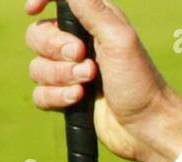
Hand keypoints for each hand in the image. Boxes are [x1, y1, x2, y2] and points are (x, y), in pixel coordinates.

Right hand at [25, 0, 181, 161]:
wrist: (148, 128)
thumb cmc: (141, 83)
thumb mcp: (120, 40)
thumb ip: (93, 10)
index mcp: (93, 23)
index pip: (57, 3)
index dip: (41, 1)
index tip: (33, 9)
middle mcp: (80, 45)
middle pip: (37, 36)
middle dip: (56, 50)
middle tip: (86, 62)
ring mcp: (72, 73)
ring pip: (37, 67)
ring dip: (61, 76)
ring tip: (89, 83)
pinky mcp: (68, 98)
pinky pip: (40, 93)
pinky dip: (56, 96)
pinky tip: (78, 99)